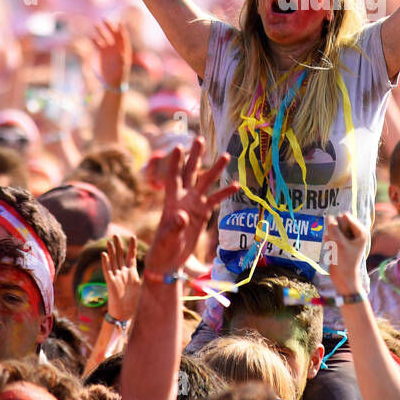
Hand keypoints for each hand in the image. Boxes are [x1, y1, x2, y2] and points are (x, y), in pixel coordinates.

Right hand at [91, 17, 132, 89]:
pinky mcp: (102, 53)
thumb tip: (123, 56)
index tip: (120, 23)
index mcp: (125, 50)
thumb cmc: (119, 77)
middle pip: (114, 34)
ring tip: (96, 25)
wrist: (113, 83)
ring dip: (101, 31)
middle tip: (104, 20)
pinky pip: (98, 43)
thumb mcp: (122, 70)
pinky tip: (91, 37)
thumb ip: (123, 63)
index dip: (122, 30)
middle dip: (110, 27)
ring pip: (105, 37)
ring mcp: (109, 49)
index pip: (123, 37)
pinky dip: (95, 40)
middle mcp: (117, 48)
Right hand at [101, 235, 141, 321]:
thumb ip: (145, 276)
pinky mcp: (110, 282)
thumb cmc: (134, 302)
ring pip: (113, 261)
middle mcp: (122, 272)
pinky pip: (107, 270)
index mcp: (131, 272)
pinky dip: (105, 262)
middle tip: (115, 234)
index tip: (132, 236)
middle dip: (118, 245)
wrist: (125, 313)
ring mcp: (116, 276)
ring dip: (111, 251)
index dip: (131, 246)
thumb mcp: (142, 286)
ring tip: (109, 241)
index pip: (131, 256)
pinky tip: (104, 254)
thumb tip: (158, 270)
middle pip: (120, 256)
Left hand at [144, 139, 238, 275]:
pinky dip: (224, 193)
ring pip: (205, 183)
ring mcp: (193, 204)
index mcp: (171, 201)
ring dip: (214, 170)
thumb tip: (182, 215)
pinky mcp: (202, 214)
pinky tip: (236, 185)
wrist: (168, 260)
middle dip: (195, 156)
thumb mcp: (167, 239)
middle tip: (200, 139)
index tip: (178, 146)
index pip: (172, 178)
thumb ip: (174, 227)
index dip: (175, 163)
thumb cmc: (162, 249)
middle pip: (190, 173)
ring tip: (226, 156)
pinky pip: (215, 200)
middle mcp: (183, 198)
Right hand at [326, 212, 369, 296]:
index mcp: (361, 231)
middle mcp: (355, 232)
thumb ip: (333, 229)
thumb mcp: (339, 244)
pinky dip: (329, 240)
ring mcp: (347, 236)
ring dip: (331, 236)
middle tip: (338, 244)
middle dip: (335, 231)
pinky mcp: (340, 240)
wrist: (342, 277)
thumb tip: (328, 217)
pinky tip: (331, 249)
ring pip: (333, 227)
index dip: (340, 226)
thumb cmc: (344, 262)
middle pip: (339, 220)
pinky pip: (331, 233)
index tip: (343, 240)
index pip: (345, 216)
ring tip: (334, 247)